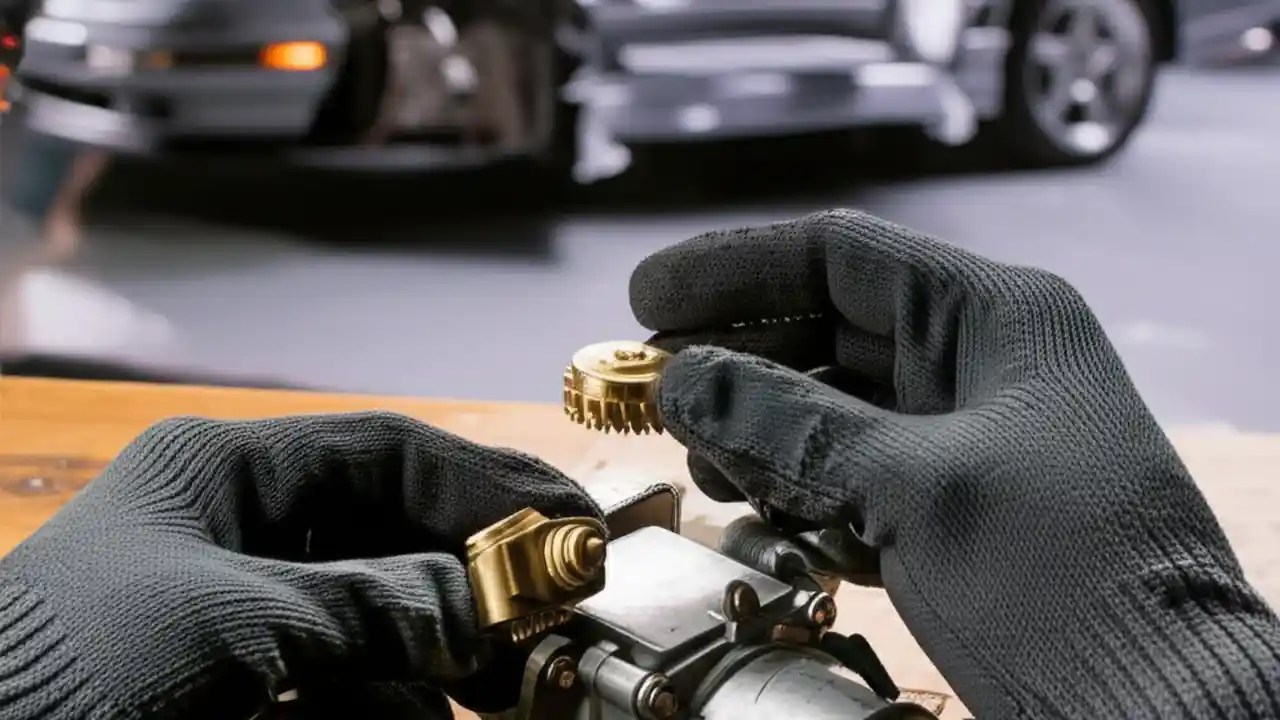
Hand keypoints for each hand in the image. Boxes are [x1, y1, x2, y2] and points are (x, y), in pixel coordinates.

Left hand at [0, 413, 601, 719]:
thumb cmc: (78, 666)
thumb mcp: (231, 624)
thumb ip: (372, 606)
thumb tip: (486, 607)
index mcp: (227, 473)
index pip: (387, 452)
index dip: (484, 482)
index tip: (565, 524)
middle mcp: (244, 528)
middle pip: (393, 532)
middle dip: (472, 575)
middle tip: (549, 613)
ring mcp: (246, 607)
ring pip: (380, 614)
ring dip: (440, 651)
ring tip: (501, 687)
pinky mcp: (244, 678)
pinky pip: (346, 677)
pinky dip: (393, 698)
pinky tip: (433, 716)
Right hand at [631, 210, 1279, 718]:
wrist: (1160, 705)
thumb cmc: (1065, 578)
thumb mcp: (913, 486)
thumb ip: (788, 423)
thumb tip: (682, 376)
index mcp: (996, 318)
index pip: (842, 258)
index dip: (734, 270)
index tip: (647, 293)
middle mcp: (980, 364)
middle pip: (827, 333)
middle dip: (738, 364)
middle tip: (656, 393)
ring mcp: (967, 436)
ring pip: (833, 408)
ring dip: (760, 433)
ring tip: (707, 466)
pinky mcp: (954, 504)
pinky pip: (853, 470)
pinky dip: (800, 485)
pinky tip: (761, 505)